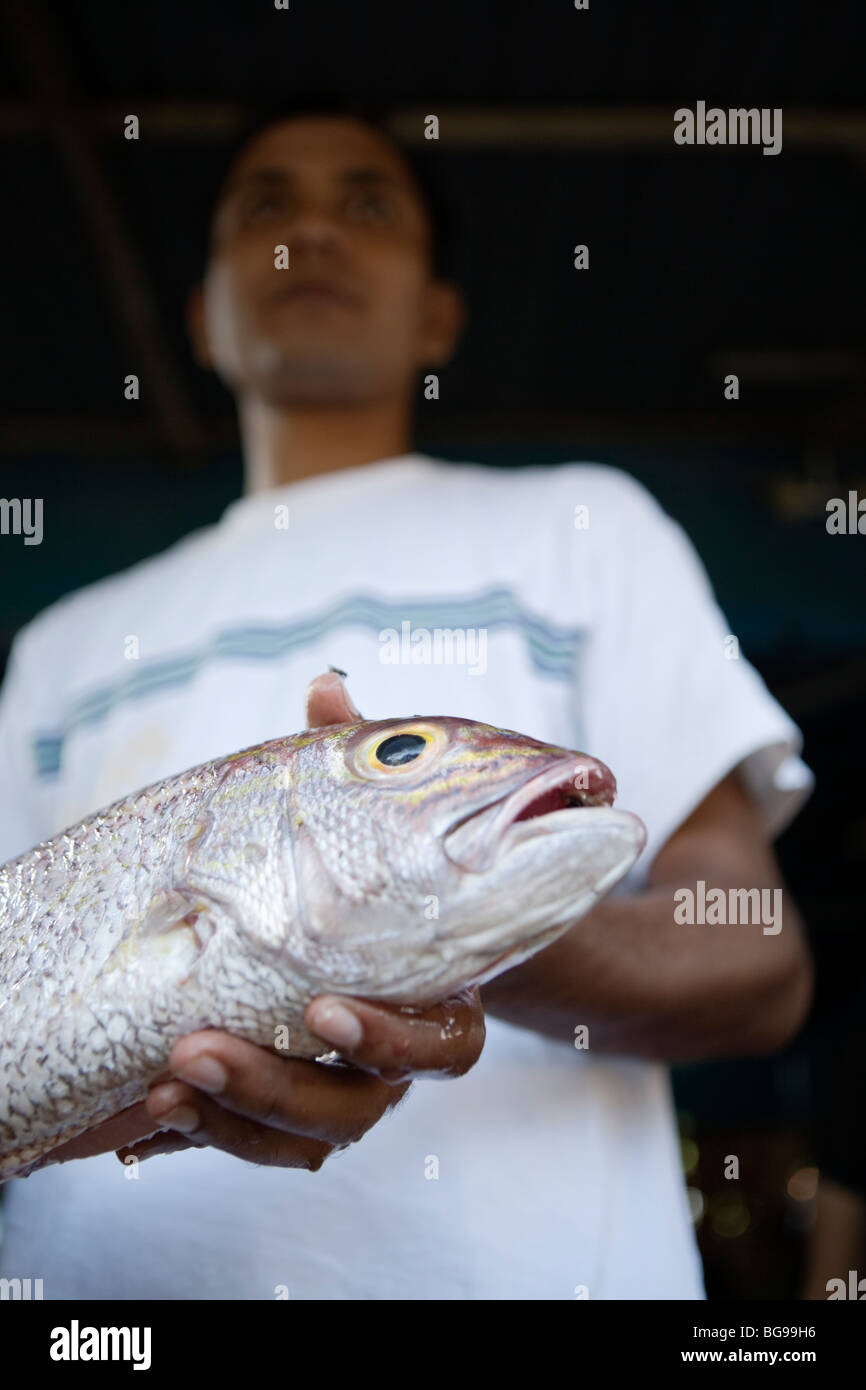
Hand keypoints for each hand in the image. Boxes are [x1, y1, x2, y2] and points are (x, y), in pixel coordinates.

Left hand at [17, 672, 484, 1176]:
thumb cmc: (390, 857)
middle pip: (361, 1106)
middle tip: (201, 1051)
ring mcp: (350, 1084)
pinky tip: (154, 1113)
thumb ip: (359, 760)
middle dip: (280, 1087)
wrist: (398, 919)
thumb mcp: (376, 808)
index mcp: (443, 990)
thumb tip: (326, 686)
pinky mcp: (297, 1102)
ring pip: (311, 1135)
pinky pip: (265, 1142)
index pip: (440, 1045)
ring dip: (238, 1118)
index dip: (386, 1039)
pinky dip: (213, 1134)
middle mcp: (401, 1052)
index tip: (322, 1008)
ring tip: (166, 1083)